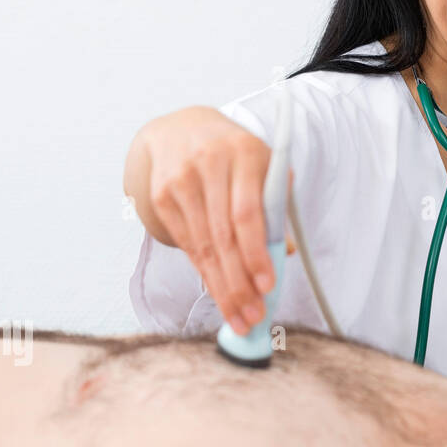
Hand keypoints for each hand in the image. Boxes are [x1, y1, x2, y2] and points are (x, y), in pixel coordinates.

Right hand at [141, 106, 291, 336]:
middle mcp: (208, 164)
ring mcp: (180, 181)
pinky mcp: (161, 197)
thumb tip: (284, 252)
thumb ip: (277, 206)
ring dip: (221, 287)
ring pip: (202, 246)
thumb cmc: (237, 156)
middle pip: (222, 235)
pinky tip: (219, 293)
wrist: (181, 129)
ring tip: (239, 317)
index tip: (268, 285)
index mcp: (244, 153)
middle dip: (238, 282)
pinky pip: (186, 244)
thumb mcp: (265, 167)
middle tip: (252, 317)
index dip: (256, 253)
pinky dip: (204, 272)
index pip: (247, 212)